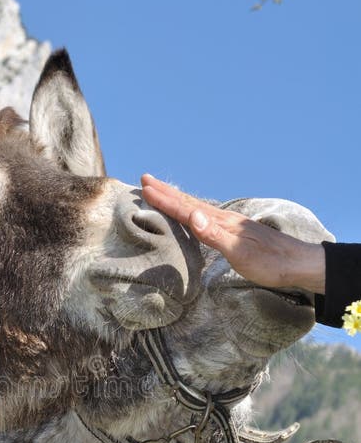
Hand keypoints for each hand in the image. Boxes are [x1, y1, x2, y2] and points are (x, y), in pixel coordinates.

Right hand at [141, 174, 325, 294]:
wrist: (297, 264)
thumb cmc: (270, 263)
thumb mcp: (240, 253)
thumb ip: (215, 235)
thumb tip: (192, 215)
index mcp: (221, 223)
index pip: (187, 209)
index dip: (165, 200)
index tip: (145, 188)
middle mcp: (224, 219)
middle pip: (189, 203)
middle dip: (166, 192)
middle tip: (145, 179)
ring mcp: (229, 225)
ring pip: (196, 207)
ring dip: (176, 199)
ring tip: (161, 192)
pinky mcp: (234, 232)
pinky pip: (204, 216)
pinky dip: (191, 211)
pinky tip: (192, 213)